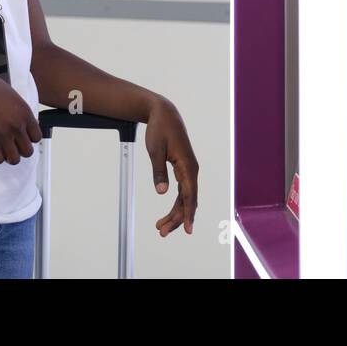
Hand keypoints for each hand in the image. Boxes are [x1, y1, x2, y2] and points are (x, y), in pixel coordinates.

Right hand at [0, 65, 41, 164]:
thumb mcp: (12, 95)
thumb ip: (20, 111)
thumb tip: (23, 122)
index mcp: (24, 113)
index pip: (37, 137)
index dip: (30, 139)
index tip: (24, 138)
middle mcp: (17, 126)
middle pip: (28, 151)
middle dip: (21, 149)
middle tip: (14, 145)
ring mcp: (3, 135)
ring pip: (14, 159)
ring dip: (10, 156)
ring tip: (5, 150)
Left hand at [144, 96, 197, 236]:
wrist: (164, 114)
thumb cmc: (160, 129)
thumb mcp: (155, 150)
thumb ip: (158, 171)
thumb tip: (161, 192)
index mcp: (187, 166)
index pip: (190, 195)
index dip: (188, 213)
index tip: (188, 229)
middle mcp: (191, 170)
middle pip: (188, 200)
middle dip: (177, 218)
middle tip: (162, 231)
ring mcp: (188, 171)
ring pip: (185, 198)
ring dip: (175, 213)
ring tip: (161, 227)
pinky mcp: (183, 170)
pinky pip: (182, 192)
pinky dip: (176, 204)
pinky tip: (169, 214)